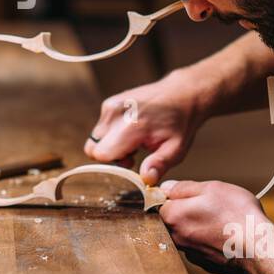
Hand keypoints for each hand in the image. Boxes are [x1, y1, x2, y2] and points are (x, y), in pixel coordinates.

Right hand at [84, 69, 205, 184]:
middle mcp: (115, 113)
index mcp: (131, 125)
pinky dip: (112, 135)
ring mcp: (110, 105)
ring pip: (96, 139)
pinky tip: (131, 131)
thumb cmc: (180, 123)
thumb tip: (146, 179)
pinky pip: (101, 128)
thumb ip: (159, 165)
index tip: (131, 163)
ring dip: (110, 146)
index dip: (113, 165)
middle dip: (109, 157)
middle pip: (92, 148)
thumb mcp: (176, 149)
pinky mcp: (109, 103)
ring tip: (134, 142)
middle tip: (133, 155)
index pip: (101, 154)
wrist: (181, 94)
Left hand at [159, 179, 265, 273]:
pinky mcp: (206, 264)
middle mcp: (177, 238)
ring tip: (224, 221)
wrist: (260, 249)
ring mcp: (192, 253)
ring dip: (202, 227)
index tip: (193, 195)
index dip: (177, 196)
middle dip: (190, 212)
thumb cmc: (237, 215)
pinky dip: (212, 241)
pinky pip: (203, 247)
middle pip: (175, 220)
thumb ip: (184, 188)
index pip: (161, 203)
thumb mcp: (211, 188)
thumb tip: (167, 187)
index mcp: (173, 217)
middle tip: (213, 207)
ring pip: (190, 234)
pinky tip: (228, 236)